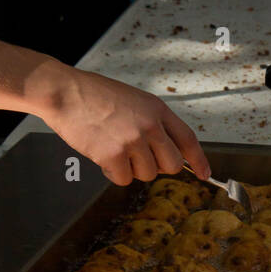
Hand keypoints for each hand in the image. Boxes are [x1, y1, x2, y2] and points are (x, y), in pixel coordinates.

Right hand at [34, 65, 210, 186]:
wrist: (65, 92)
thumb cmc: (93, 94)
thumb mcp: (133, 100)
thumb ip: (151, 121)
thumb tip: (164, 149)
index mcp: (157, 109)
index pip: (188, 139)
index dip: (199, 160)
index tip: (204, 174)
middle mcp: (149, 125)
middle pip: (172, 164)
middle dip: (157, 167)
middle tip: (138, 159)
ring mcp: (132, 141)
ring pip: (147, 174)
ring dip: (131, 169)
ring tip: (113, 149)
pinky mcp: (113, 155)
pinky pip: (123, 179)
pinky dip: (113, 173)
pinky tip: (102, 156)